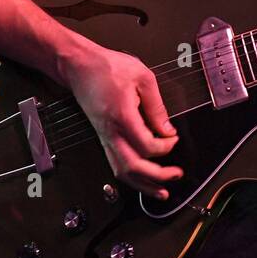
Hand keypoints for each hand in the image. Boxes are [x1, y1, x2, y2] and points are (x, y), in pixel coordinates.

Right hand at [62, 44, 182, 197]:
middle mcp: (111, 132)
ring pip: (122, 171)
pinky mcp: (103, 137)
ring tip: (161, 191)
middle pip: (133, 167)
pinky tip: (142, 180)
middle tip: (176, 175)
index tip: (174, 138)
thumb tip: (167, 128)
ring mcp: (104, 137)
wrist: (80, 66)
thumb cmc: (108, 68)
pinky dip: (131, 177)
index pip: (146, 146)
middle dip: (157, 177)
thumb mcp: (142, 78)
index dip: (165, 147)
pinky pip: (116, 164)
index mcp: (122, 117)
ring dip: (143, 185)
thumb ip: (156, 106)